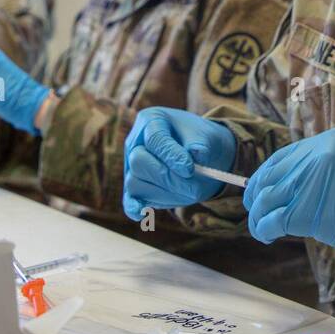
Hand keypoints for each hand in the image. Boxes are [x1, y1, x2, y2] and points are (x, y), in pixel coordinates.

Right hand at [122, 108, 236, 221]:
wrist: (198, 154)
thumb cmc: (200, 140)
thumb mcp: (206, 135)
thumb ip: (202, 144)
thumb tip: (197, 154)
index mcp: (151, 120)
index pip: (155, 139)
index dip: (171, 156)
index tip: (189, 169)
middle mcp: (136, 142)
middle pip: (138, 162)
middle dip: (166, 175)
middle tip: (190, 181)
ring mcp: (131, 165)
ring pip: (134, 183)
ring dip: (162, 191)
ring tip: (186, 189)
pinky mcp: (135, 185)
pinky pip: (129, 199)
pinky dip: (134, 207)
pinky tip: (142, 213)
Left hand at [243, 128, 334, 270]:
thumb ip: (323, 172)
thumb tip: (286, 188)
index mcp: (331, 141)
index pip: (283, 157)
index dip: (265, 176)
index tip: (257, 191)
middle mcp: (320, 154)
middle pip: (272, 176)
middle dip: (258, 197)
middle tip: (256, 213)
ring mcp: (315, 179)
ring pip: (269, 198)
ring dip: (259, 217)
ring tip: (262, 230)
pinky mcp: (312, 209)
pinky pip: (276, 220)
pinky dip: (266, 230)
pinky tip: (268, 237)